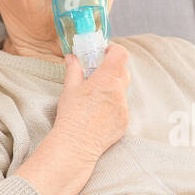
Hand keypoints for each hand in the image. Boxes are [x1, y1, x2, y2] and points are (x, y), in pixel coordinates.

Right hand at [53, 41, 129, 162]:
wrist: (77, 144)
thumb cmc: (71, 116)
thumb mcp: (70, 88)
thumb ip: (74, 69)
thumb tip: (72, 58)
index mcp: (106, 79)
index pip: (120, 54)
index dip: (114, 50)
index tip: (105, 52)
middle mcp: (119, 92)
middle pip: (123, 72)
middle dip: (112, 69)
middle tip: (98, 74)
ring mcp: (124, 107)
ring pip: (122, 91)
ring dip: (112, 89)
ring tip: (96, 98)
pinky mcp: (125, 121)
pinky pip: (122, 107)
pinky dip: (113, 105)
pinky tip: (99, 113)